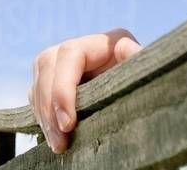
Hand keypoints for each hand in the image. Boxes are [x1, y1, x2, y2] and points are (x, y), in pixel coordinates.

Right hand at [28, 28, 141, 153]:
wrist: (145, 100)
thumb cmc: (149, 86)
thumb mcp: (145, 75)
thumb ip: (138, 62)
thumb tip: (131, 52)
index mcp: (102, 42)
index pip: (70, 54)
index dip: (63, 87)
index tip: (68, 124)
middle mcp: (79, 47)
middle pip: (47, 64)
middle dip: (49, 105)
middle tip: (60, 140)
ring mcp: (63, 63)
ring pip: (39, 81)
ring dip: (44, 115)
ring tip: (57, 145)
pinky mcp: (55, 81)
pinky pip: (37, 94)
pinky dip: (42, 116)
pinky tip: (52, 135)